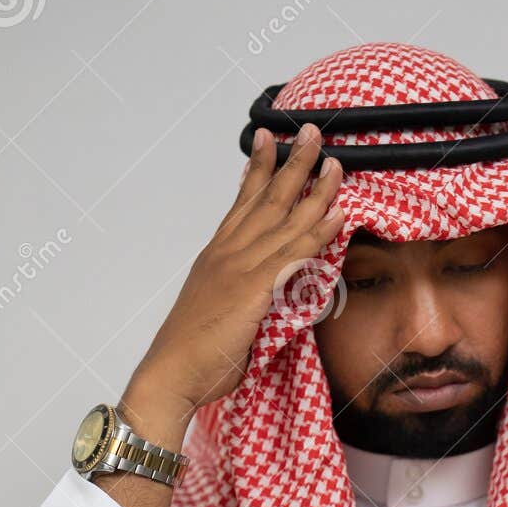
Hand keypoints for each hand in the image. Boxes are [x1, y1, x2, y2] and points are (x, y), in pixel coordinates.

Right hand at [119, 122, 344, 447]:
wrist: (172, 375)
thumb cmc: (194, 355)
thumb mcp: (221, 314)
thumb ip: (243, 295)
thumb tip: (268, 292)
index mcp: (217, 256)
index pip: (241, 203)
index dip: (257, 169)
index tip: (268, 140)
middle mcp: (228, 253)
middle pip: (266, 199)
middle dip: (291, 163)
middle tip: (311, 132)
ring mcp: (241, 268)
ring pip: (284, 220)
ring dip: (313, 189)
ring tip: (334, 164)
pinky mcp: (254, 289)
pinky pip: (293, 255)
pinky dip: (317, 233)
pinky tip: (335, 214)